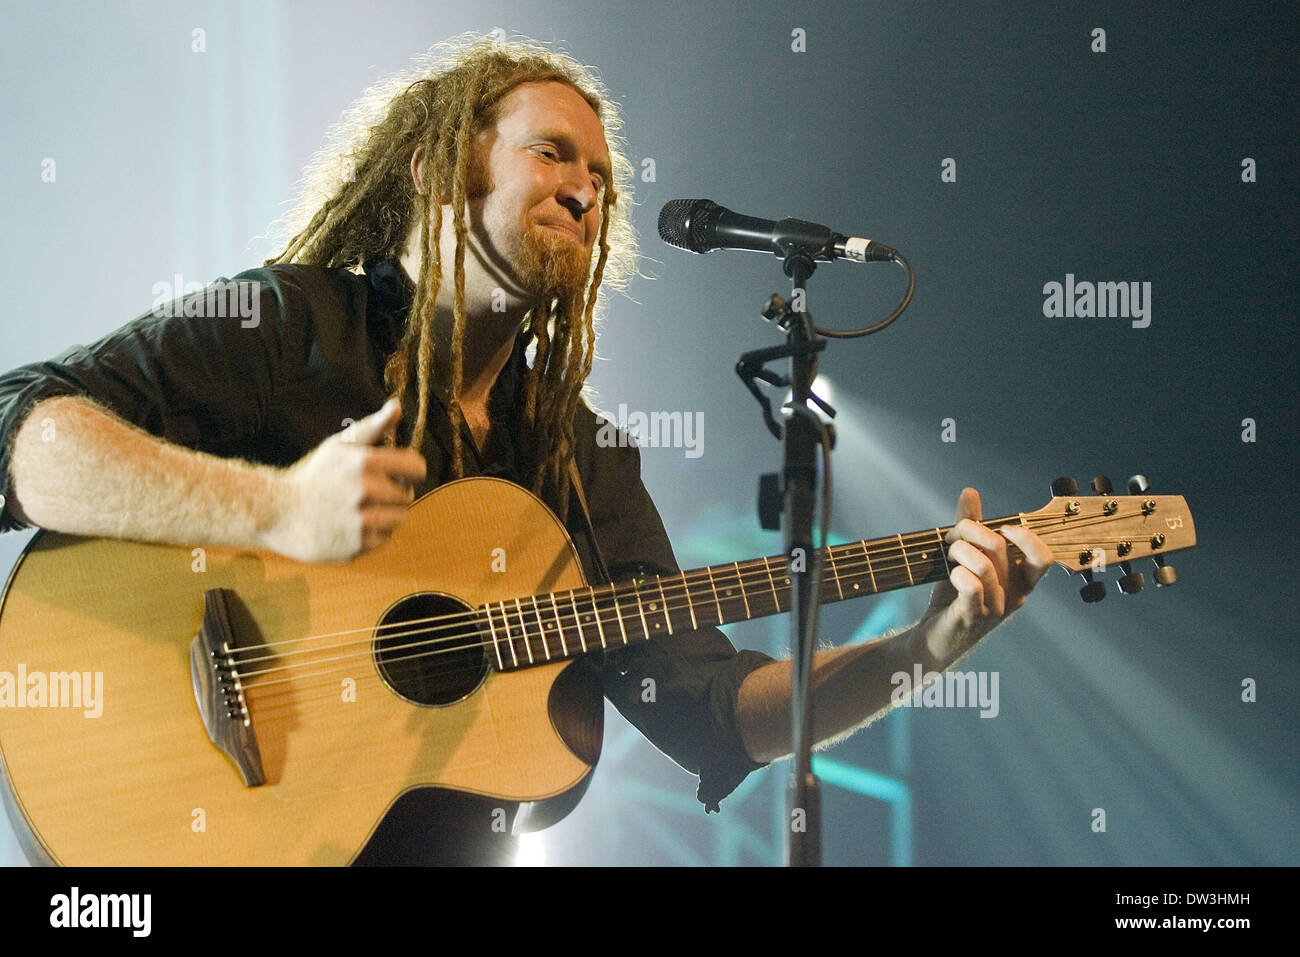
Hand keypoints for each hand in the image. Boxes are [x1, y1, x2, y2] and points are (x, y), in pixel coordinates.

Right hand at [262, 399, 426, 561]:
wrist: (279, 513)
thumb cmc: (316, 475)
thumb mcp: (340, 445)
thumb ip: (373, 427)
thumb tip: (396, 405)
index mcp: (364, 462)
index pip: (416, 467)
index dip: (412, 470)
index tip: (401, 473)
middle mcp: (365, 490)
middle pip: (408, 495)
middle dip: (394, 493)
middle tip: (368, 493)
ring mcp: (361, 519)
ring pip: (399, 518)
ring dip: (387, 514)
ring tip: (361, 509)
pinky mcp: (357, 544)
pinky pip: (385, 538)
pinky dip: (374, 533)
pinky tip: (352, 525)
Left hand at [916, 487, 1052, 663]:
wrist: (933, 637)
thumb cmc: (953, 596)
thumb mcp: (962, 558)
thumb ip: (970, 526)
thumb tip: (970, 492)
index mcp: (1019, 581)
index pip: (1043, 558)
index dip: (1026, 537)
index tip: (1001, 527)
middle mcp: (1013, 596)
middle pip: (1000, 548)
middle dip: (970, 530)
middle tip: (951, 536)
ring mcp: (994, 609)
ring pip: (985, 565)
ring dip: (958, 549)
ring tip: (946, 553)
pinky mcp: (972, 618)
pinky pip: (972, 586)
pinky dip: (957, 572)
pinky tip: (950, 573)